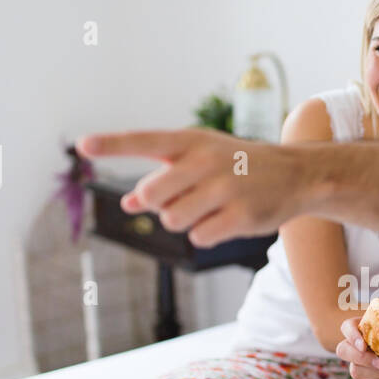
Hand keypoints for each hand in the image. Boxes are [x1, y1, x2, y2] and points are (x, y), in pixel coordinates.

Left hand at [74, 129, 306, 245]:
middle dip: (162, 204)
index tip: (82, 145)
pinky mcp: (241, 215)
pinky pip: (199, 237)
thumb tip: (128, 202)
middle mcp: (206, 161)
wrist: (296, 174)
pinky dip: (206, 234)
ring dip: (185, 221)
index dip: (111, 144)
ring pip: (174, 220)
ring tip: (210, 208)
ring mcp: (225, 188)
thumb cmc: (237, 166)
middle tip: (188, 197)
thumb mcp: (200, 163)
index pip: (144, 141)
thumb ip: (162, 180)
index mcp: (192, 141)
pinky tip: (226, 219)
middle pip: (153, 195)